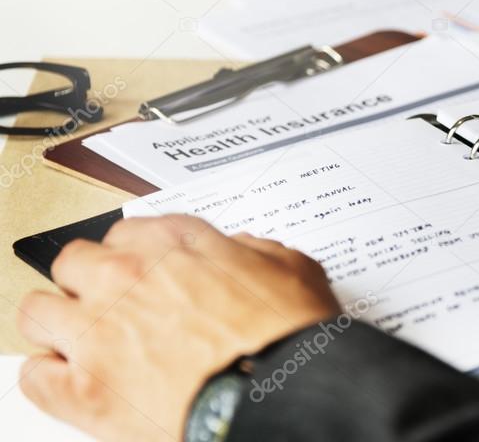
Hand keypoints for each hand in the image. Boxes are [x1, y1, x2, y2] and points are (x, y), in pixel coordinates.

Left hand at [16, 215, 340, 441]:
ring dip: (58, 323)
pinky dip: (50, 377)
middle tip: (114, 304)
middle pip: (76, 262)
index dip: (139, 254)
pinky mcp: (85, 389)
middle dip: (91, 280)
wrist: (280, 393)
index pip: (130, 232)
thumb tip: (244, 251)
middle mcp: (127, 277)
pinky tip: (73, 382)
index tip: (148, 270)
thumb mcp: (294, 270)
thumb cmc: (291, 336)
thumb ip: (258, 252)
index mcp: (175, 245)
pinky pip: (36, 375)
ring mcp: (99, 332)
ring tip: (82, 342)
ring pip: (39, 311)